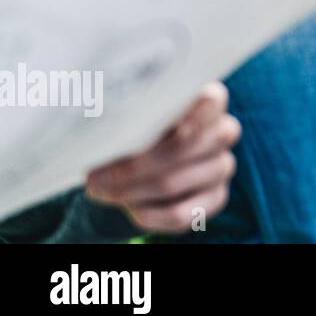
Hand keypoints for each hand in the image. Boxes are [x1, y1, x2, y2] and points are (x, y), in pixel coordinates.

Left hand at [84, 82, 240, 234]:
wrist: (144, 163)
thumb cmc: (138, 127)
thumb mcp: (133, 113)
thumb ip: (130, 114)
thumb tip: (104, 124)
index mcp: (209, 100)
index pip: (210, 100)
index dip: (185, 112)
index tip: (146, 122)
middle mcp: (223, 131)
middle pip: (182, 146)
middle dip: (132, 164)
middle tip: (92, 175)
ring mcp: (222, 165)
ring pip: (174, 182)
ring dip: (130, 190)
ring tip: (99, 190)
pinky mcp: (216, 197)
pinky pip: (180, 213)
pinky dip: (149, 214)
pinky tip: (129, 209)